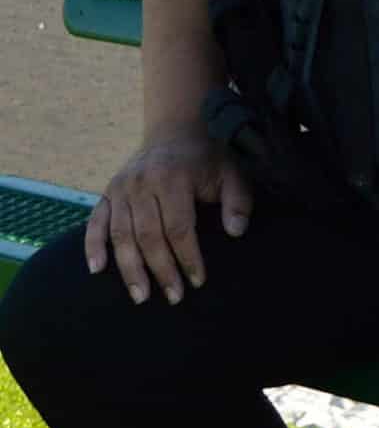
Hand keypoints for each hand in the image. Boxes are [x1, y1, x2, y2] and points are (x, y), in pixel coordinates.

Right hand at [84, 133, 253, 305]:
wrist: (175, 131)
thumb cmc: (207, 158)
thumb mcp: (231, 173)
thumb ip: (238, 201)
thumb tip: (236, 232)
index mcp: (173, 178)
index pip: (179, 228)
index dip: (188, 257)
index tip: (197, 281)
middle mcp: (141, 183)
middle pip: (148, 236)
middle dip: (161, 270)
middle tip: (173, 297)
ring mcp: (120, 188)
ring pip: (120, 235)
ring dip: (128, 268)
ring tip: (140, 296)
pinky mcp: (107, 192)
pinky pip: (95, 222)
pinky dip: (92, 246)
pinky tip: (97, 270)